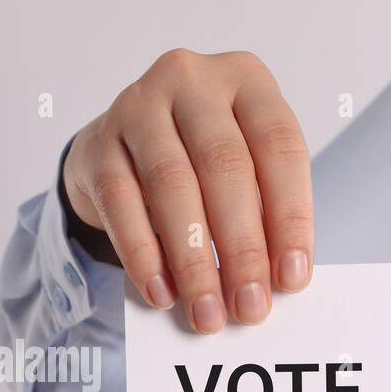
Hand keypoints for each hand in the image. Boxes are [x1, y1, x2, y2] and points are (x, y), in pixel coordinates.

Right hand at [63, 49, 312, 332]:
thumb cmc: (199, 160)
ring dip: (192, 260)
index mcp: (246, 79)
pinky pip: (121, 203)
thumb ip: (262, 211)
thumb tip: (274, 281)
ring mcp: (138, 106)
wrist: (121, 142)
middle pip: (224, 167)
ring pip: (171, 186)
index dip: (290, 217)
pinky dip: (143, 255)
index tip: (292, 279)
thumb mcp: (242, 167)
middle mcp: (192, 80)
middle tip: (250, 308)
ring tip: (205, 312)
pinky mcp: (99, 144)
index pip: (280, 148)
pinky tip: (160, 293)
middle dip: (241, 248)